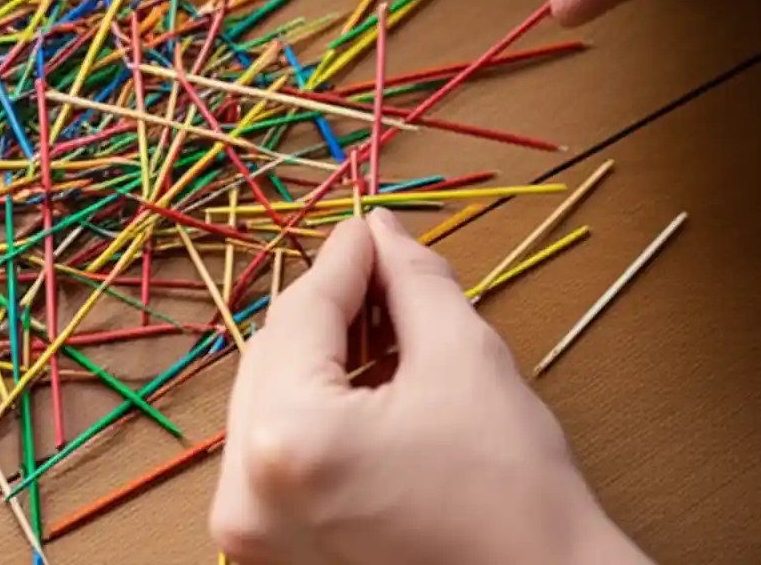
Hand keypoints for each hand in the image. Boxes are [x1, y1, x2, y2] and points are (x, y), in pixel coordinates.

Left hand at [209, 210, 651, 564]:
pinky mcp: (267, 552)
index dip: (344, 260)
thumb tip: (381, 232)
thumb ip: (412, 282)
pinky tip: (361, 381)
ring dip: (319, 355)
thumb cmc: (515, 492)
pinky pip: (274, 449)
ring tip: (380, 325)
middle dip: (330, 308)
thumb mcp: (465, 360)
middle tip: (384, 272)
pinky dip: (312, 409)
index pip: (303, 314)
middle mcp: (245, 492)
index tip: (372, 227)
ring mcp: (249, 531)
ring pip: (268, 400)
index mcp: (287, 439)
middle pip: (273, 355)